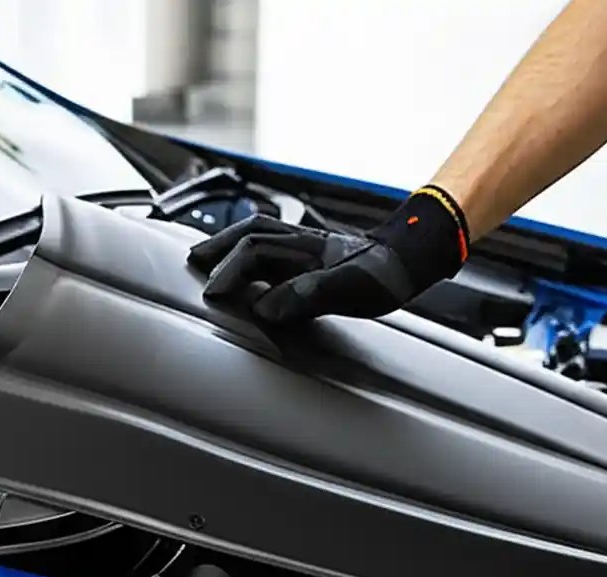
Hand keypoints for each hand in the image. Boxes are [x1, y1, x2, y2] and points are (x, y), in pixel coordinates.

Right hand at [187, 187, 468, 322]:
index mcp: (305, 250)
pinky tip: (249, 270)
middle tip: (192, 262)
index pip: (253, 255)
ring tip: (207, 259)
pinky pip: (272, 250)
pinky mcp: (314, 258)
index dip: (229, 273)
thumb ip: (306, 296)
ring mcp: (307, 249)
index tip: (212, 294)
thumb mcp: (351, 289)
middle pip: (248, 237)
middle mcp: (301, 245)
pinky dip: (251, 255)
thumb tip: (264, 309)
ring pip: (258, 239)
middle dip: (217, 248)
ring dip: (230, 247)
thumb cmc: (387, 275)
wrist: (414, 259)